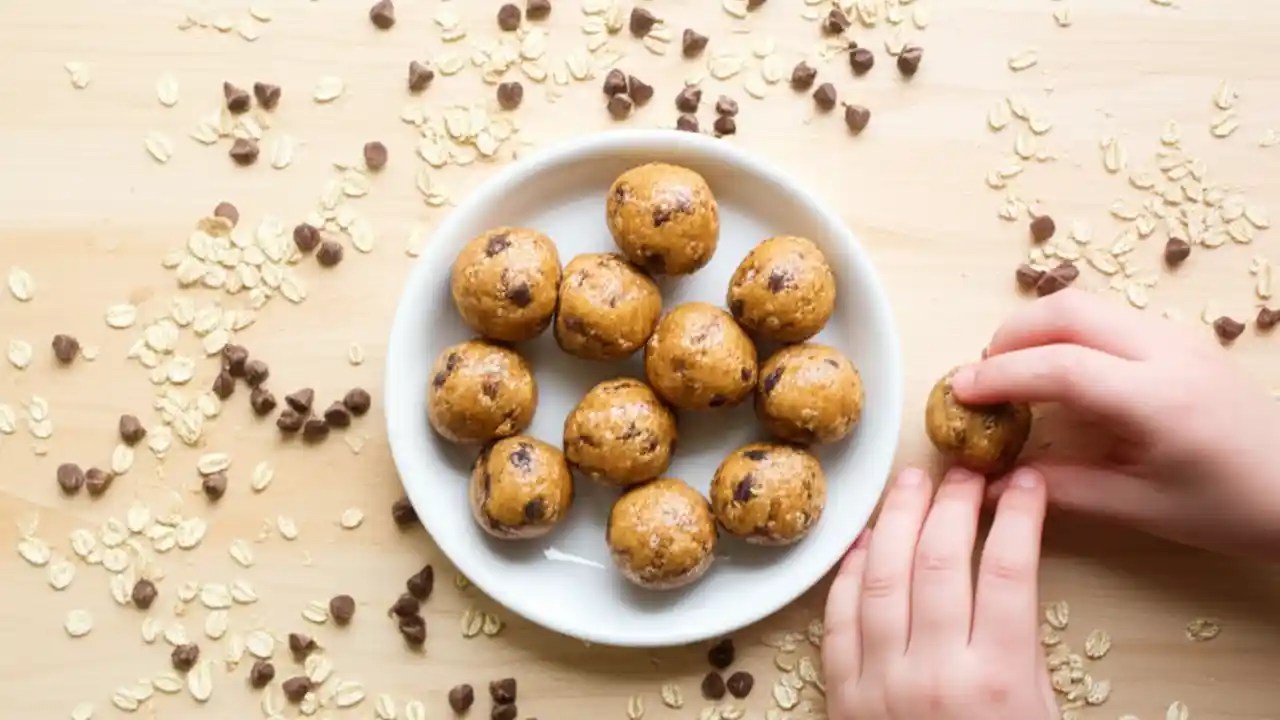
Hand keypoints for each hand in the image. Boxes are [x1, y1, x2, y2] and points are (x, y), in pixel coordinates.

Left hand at [823, 467, 1056, 719]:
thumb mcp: (1038, 712)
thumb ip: (1022, 648)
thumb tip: (1006, 572)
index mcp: (999, 679)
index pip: (1008, 570)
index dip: (1018, 514)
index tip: (1025, 481)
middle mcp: (935, 673)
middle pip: (938, 560)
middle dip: (953, 502)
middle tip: (963, 471)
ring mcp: (882, 683)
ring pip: (882, 578)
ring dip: (897, 519)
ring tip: (912, 482)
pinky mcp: (844, 696)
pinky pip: (839, 620)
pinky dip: (849, 574)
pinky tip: (865, 541)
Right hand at [950, 289, 1279, 557]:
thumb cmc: (1230, 508)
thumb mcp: (1141, 509)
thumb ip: (1061, 490)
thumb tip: (991, 486)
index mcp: (1158, 400)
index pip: (1060, 365)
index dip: (1000, 375)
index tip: (959, 392)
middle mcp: (1167, 352)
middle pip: (1067, 311)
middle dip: (1010, 336)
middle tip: (980, 377)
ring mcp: (1177, 337)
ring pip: (1087, 305)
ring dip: (1037, 329)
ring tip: (1011, 374)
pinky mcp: (1180, 338)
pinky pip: (1108, 317)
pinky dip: (1065, 333)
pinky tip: (1056, 373)